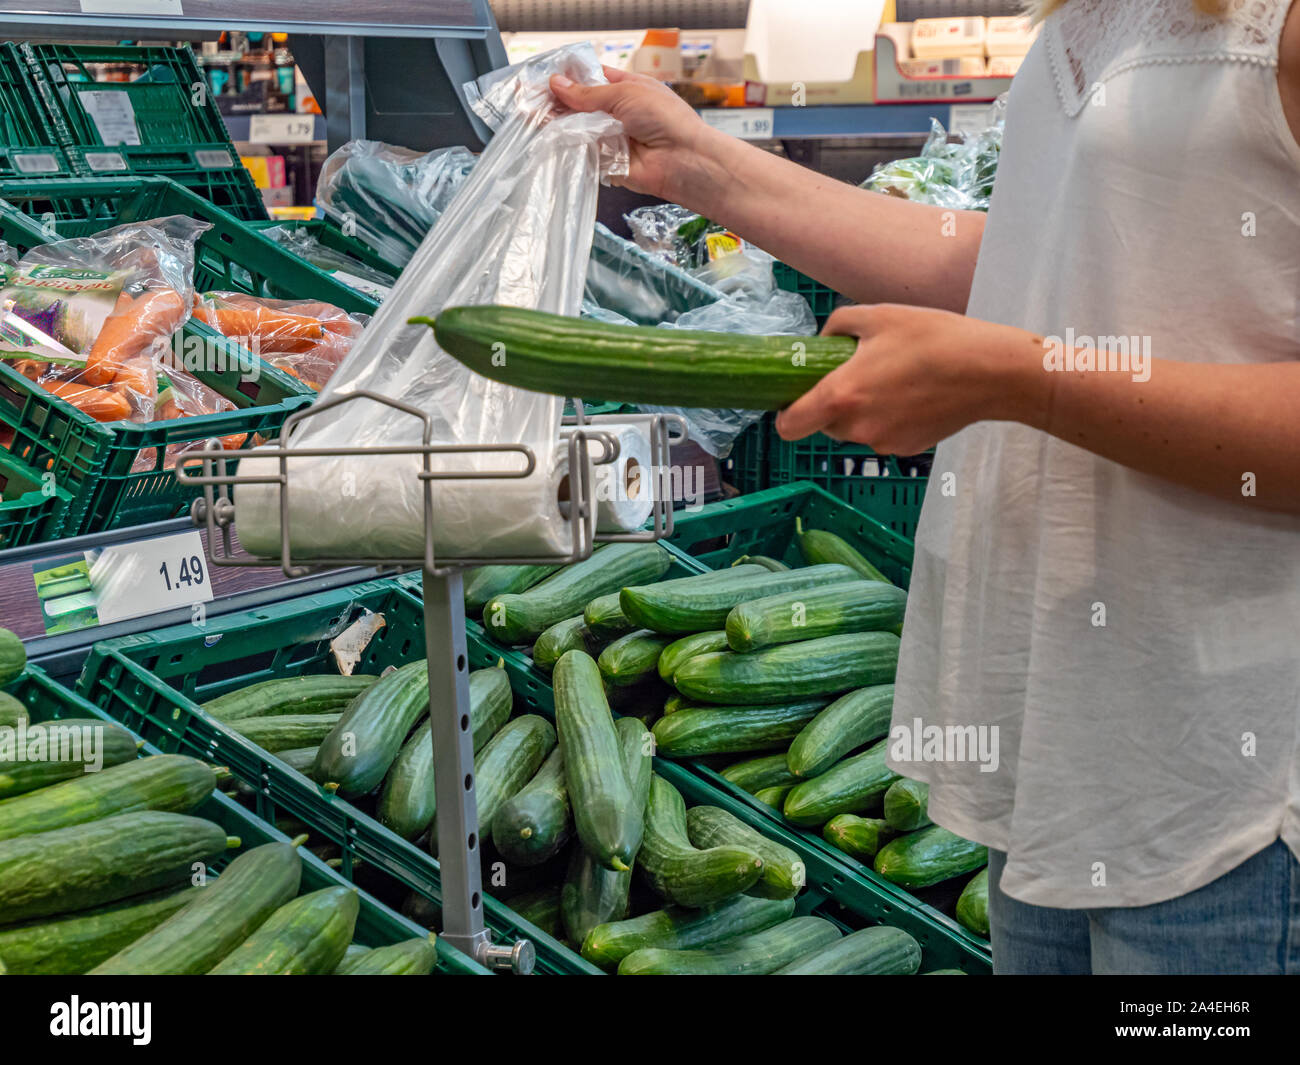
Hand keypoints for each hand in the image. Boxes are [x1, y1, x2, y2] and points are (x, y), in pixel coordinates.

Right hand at [550, 67, 714, 201]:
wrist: (683, 160)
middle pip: (581, 106)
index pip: (592, 79)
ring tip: (534, 118)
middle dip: (560, 103)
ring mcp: (612, 138)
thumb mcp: (624, 94)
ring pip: (579, 130)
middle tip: (533, 100)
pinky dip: (570, 149)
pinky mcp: (607, 164)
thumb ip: (588, 93)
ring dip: (561, 125)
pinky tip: (549, 141)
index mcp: (626, 89)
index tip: (545, 77)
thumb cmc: (665, 119)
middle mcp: (618, 113)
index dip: (570, 78)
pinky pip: (583, 155)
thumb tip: (557, 83)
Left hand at [775, 304, 1048, 453]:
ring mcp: (882, 443)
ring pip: (854, 430)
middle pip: (823, 425)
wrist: (991, 373)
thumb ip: (838, 326)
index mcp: (841, 396)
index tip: (794, 397)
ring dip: (861, 410)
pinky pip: (882, 435)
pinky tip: (914, 393)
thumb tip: (822, 340)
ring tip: (892, 378)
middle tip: (857, 373)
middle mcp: (857, 428)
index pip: (788, 427)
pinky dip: (888, 418)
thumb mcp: (879, 315)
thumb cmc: (934, 338)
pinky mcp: (906, 450)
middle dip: (831, 403)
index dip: (785, 413)